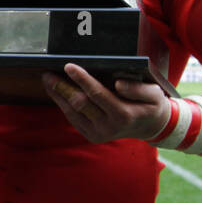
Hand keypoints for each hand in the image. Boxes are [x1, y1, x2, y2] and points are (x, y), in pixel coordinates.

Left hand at [42, 63, 170, 143]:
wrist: (150, 127)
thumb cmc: (151, 105)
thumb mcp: (153, 94)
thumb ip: (138, 89)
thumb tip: (118, 84)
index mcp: (123, 115)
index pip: (97, 94)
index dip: (81, 79)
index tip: (68, 66)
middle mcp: (108, 127)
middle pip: (79, 104)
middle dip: (62, 87)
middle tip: (48, 74)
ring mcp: (98, 134)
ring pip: (72, 112)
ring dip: (58, 96)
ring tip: (48, 80)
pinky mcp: (92, 136)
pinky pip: (73, 119)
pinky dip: (63, 105)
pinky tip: (57, 92)